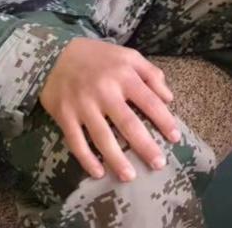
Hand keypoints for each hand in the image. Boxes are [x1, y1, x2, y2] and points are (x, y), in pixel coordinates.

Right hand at [39, 38, 180, 182]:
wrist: (56, 54)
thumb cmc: (99, 56)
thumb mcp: (129, 56)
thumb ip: (151, 73)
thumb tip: (168, 98)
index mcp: (124, 75)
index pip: (150, 101)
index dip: (164, 120)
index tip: (175, 138)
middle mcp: (105, 91)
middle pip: (128, 123)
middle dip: (145, 146)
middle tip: (158, 164)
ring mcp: (83, 105)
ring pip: (102, 137)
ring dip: (117, 159)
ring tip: (130, 176)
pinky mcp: (65, 116)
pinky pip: (76, 142)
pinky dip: (87, 159)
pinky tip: (98, 173)